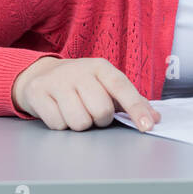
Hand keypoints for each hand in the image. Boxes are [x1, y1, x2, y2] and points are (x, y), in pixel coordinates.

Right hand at [11, 56, 161, 131]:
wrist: (40, 74)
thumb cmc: (81, 84)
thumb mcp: (105, 85)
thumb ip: (131, 101)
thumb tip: (154, 118)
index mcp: (100, 67)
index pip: (122, 87)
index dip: (136, 108)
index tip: (147, 126)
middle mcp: (79, 71)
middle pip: (101, 111)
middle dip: (100, 119)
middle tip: (92, 112)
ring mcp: (57, 81)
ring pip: (79, 121)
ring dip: (80, 124)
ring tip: (75, 111)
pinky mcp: (38, 93)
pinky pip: (58, 124)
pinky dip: (61, 125)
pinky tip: (59, 112)